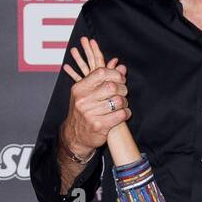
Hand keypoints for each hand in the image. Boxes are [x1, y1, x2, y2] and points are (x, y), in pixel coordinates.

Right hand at [60, 34, 130, 157]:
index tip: (121, 79)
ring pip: (118, 101)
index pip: (101, 73)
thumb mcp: (87, 92)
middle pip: (112, 86)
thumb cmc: (83, 112)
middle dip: (122, 89)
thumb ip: (104, 79)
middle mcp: (83, 100)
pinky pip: (120, 115)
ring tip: (122, 105)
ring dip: (124, 102)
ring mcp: (90, 113)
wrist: (74, 135)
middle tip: (123, 93)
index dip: (115, 74)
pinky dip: (126, 113)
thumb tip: (121, 66)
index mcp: (80, 88)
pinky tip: (124, 113)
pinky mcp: (99, 126)